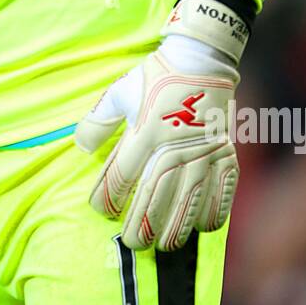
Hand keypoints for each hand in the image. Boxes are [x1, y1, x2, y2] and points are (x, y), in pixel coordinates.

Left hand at [75, 0, 248, 250]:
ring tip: (164, 245)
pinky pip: (221, 193)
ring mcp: (202, 153)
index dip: (108, 199)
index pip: (120, 177)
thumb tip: (80, 147)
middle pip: (154, 198)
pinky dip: (211, 214)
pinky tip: (200, 227)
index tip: (103, 211)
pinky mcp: (225, 154)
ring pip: (187, 203)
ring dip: (175, 229)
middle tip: (132, 244)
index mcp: (143, 132)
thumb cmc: (155, 77)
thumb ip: (97, 121)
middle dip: (142, 227)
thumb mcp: (119, 92)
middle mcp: (173, 147)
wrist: (201, 59)